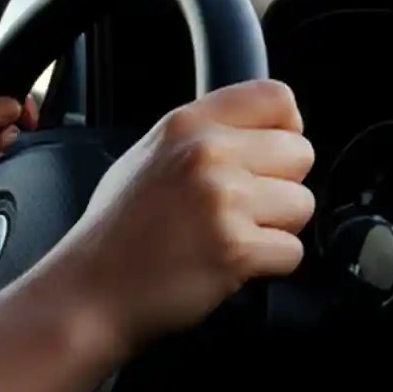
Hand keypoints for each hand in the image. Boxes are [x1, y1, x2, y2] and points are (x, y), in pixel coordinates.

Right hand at [47, 79, 314, 353]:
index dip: (285, 130)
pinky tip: (228, 265)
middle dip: (282, 186)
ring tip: (231, 237)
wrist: (89, 293)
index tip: (271, 156)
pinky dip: (269, 266)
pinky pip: (293, 251)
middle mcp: (207, 153)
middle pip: (301, 153)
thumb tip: (261, 132)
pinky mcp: (236, 248)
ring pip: (303, 204)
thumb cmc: (116, 232)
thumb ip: (203, 135)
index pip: (277, 98)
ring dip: (277, 229)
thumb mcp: (148, 154)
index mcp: (187, 124)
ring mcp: (222, 199)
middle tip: (243, 209)